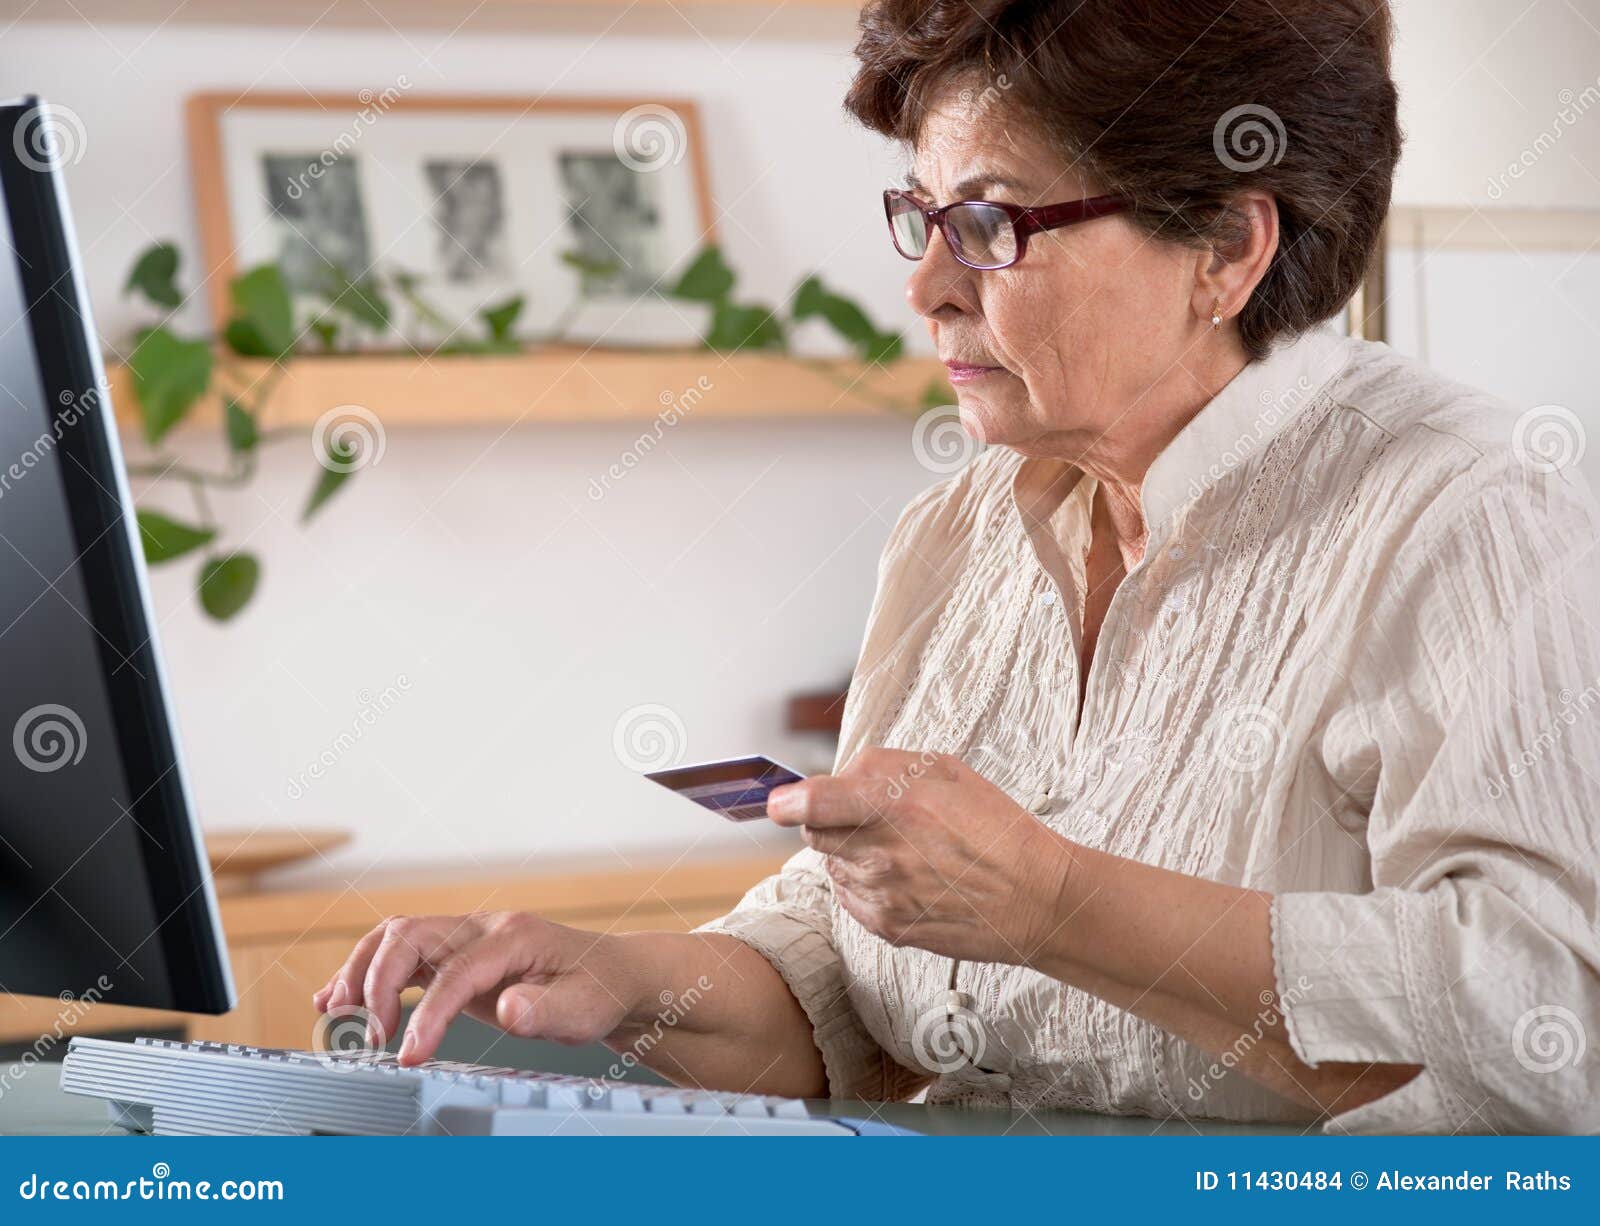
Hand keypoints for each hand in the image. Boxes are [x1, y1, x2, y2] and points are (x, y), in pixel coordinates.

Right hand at [311, 912, 639, 1064]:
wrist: (611, 975)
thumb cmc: (599, 990)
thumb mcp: (585, 1007)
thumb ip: (546, 1010)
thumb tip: (509, 1007)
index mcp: (513, 937)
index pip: (454, 971)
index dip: (426, 1015)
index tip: (408, 1056)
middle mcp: (483, 928)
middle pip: (409, 935)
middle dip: (376, 983)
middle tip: (368, 1038)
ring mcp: (466, 937)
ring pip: (395, 937)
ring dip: (360, 973)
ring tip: (336, 1017)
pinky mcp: (455, 954)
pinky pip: (400, 954)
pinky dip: (366, 974)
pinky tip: (341, 1001)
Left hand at [766, 747, 1078, 964]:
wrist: (1036, 898)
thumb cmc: (997, 829)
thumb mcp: (946, 771)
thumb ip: (883, 766)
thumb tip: (840, 774)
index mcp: (893, 804)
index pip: (811, 802)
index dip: (786, 800)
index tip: (779, 800)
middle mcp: (880, 852)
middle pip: (813, 833)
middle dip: (827, 820)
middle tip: (865, 818)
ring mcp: (881, 894)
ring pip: (832, 865)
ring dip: (850, 854)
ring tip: (900, 851)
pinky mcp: (886, 926)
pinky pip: (851, 899)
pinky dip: (865, 886)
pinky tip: (904, 878)